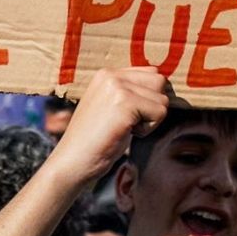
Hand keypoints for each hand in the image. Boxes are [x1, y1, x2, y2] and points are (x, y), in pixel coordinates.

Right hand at [45, 67, 169, 184]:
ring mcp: (117, 87)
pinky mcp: (125, 103)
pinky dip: (147, 129)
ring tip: (125, 128)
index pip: (151, 73)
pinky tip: (126, 133)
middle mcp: (111, 75)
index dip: (149, 97)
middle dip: (153, 106)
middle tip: (129, 122)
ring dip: (150, 120)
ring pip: (162, 99)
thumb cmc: (96, 141)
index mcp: (107, 74)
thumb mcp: (113, 107)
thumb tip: (164, 87)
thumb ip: (132, 92)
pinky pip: (159, 113)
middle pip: (160, 82)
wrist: (72, 162)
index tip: (130, 115)